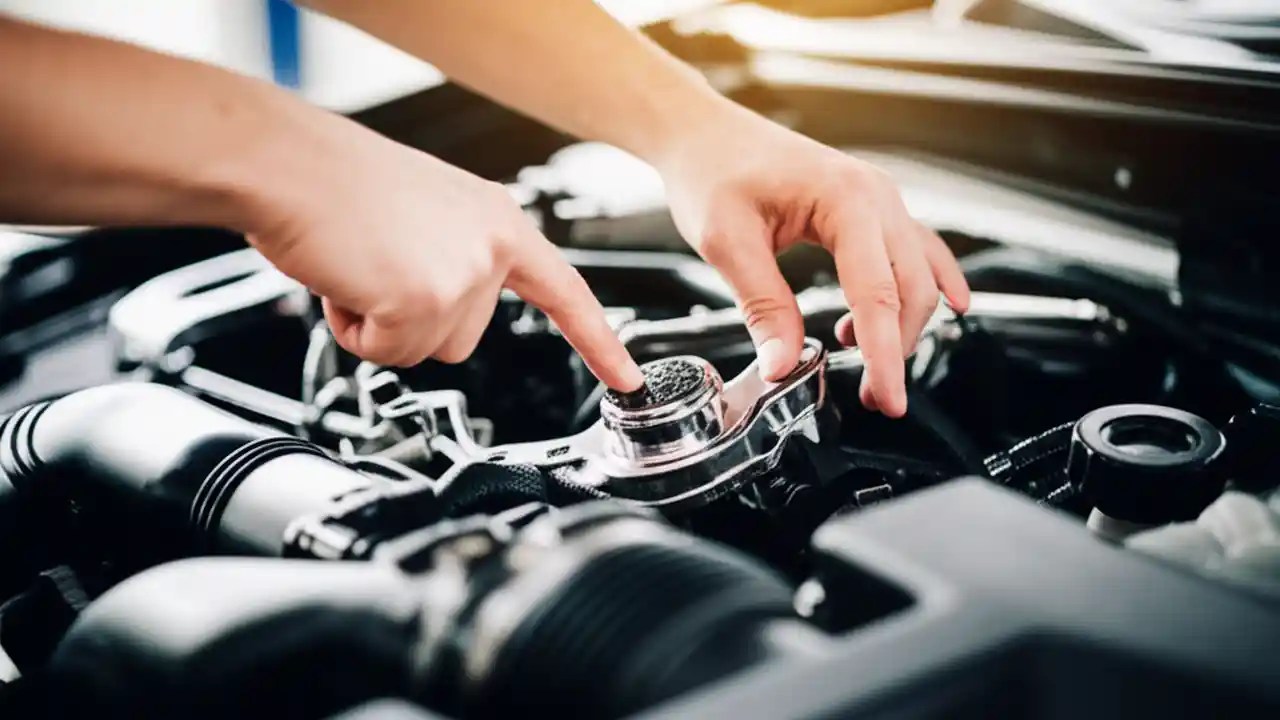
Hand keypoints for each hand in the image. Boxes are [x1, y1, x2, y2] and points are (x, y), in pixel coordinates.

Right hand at [242, 122, 642, 390]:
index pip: (565, 292)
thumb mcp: (426, 213)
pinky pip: (385, 353)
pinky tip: (343, 278)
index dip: (596, 341)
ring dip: (381, 325)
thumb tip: (442, 305)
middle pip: (464, 339)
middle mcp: (491, 247)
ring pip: (423, 350)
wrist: (286, 161)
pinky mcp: (423, 302)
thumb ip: (457, 259)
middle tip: (376, 262)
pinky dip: (354, 330)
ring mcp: (462, 276)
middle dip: (411, 319)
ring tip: (359, 265)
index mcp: (498, 220)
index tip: (627, 377)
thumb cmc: (337, 183)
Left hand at [658, 108, 969, 416]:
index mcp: (845, 199)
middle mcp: (875, 195)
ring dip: (905, 324)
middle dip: (896, 348)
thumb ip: (762, 306)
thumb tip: (784, 364)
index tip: (885, 398)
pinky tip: (949, 306)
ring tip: (869, 363)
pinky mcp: (870, 208)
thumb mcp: (726, 243)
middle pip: (910, 289)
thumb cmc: (713, 169)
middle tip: (871, 397)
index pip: (877, 294)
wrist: (704, 132)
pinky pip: (917, 249)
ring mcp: (879, 199)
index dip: (884, 354)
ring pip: (918, 274)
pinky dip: (930, 283)